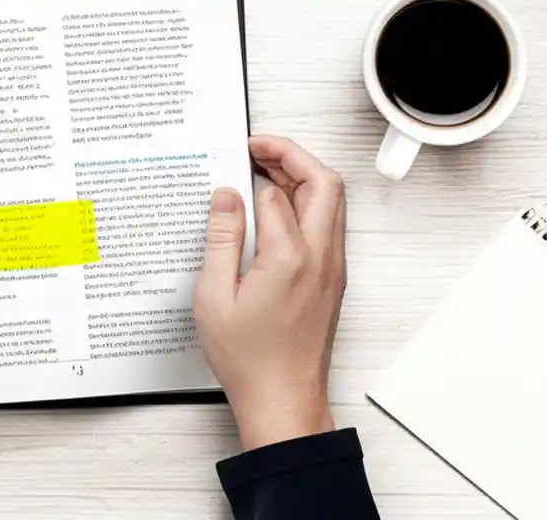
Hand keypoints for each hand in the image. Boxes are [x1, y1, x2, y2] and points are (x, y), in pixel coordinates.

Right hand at [194, 135, 346, 450]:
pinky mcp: (331, 280)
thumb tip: (226, 196)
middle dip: (292, 155)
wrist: (283, 400)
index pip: (276, 194)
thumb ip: (222, 239)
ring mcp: (331, 269)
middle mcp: (320, 258)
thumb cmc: (249, 359)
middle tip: (258, 147)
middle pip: (324, 183)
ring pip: (331, 202)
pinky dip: (305, 203)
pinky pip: (326, 225)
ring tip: (264, 171)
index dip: (252, 171)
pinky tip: (275, 209)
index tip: (229, 164)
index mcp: (290, 258)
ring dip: (302, 178)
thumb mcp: (215, 296)